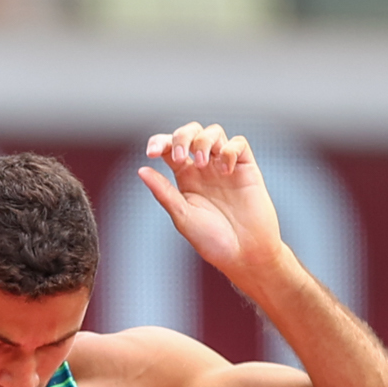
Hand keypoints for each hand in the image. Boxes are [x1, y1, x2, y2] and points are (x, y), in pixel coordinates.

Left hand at [139, 125, 283, 280]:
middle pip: (190, 133)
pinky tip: (226, 171)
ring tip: (203, 163)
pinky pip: (238, 143)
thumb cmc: (212, 241)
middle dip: (183, 137)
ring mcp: (225, 166)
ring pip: (213, 132)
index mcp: (185, 179)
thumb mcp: (183, 217)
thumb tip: (141, 170)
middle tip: (182, 157)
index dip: (160, 142)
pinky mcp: (246, 168)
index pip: (170, 149)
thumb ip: (164, 192)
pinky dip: (229, 150)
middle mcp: (204, 169)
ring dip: (204, 141)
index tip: (153, 153)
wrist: (245, 254)